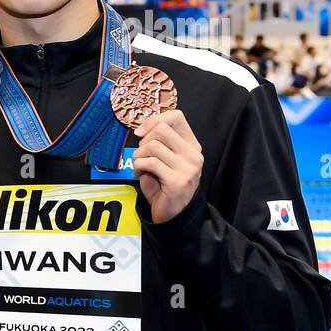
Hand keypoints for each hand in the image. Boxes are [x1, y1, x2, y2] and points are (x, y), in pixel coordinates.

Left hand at [132, 109, 202, 223]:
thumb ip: (159, 142)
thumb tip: (142, 128)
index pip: (176, 117)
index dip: (154, 120)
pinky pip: (149, 163)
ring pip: (152, 146)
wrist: (173, 213)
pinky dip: (138, 167)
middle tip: (141, 155)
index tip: (140, 132)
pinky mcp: (177, 181)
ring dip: (138, 156)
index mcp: (192, 145)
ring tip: (139, 166)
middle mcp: (193, 155)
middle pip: (161, 129)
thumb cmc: (164, 183)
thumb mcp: (164, 158)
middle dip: (144, 141)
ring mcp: (187, 168)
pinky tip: (139, 174)